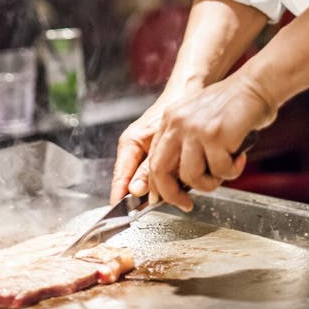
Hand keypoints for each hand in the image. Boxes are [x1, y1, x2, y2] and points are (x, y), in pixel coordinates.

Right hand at [110, 83, 201, 203]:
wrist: (189, 91)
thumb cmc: (174, 106)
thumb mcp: (160, 136)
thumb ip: (148, 165)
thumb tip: (135, 191)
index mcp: (129, 144)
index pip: (119, 178)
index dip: (120, 199)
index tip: (121, 217)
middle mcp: (135, 150)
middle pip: (135, 184)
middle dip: (148, 197)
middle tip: (166, 204)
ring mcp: (147, 153)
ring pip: (150, 181)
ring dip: (162, 189)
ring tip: (179, 194)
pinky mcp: (161, 154)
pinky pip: (161, 173)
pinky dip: (171, 180)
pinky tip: (184, 183)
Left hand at [147, 71, 276, 211]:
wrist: (257, 84)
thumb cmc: (235, 104)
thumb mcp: (200, 117)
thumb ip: (187, 142)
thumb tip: (181, 178)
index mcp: (171, 118)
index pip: (153, 158)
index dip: (159, 184)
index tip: (170, 197)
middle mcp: (178, 122)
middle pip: (159, 170)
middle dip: (171, 195)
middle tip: (185, 205)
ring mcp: (195, 129)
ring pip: (191, 177)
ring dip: (211, 183)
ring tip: (226, 170)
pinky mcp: (215, 136)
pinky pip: (220, 171)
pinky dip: (233, 171)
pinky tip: (240, 156)